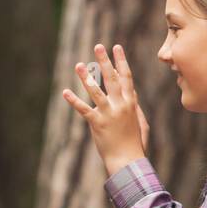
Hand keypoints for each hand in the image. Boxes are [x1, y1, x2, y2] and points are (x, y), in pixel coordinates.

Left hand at [61, 43, 148, 176]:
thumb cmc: (135, 144)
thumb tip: (134, 96)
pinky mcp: (97, 123)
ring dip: (86, 77)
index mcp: (131, 103)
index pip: (126, 77)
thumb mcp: (141, 123)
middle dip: (105, 61)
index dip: (121, 61)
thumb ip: (136, 108)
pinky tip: (65, 92)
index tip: (116, 47)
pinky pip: (83, 109)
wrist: (127, 161)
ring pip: (96, 91)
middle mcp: (121, 105)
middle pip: (112, 78)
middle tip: (98, 46)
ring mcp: (109, 113)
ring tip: (78, 64)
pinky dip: (74, 101)